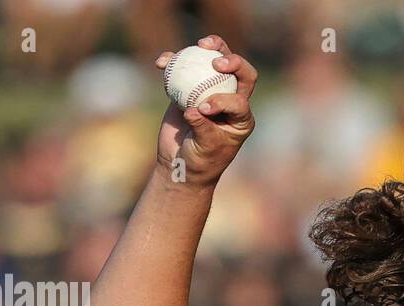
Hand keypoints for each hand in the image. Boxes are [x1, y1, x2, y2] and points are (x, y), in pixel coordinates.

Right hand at [153, 35, 256, 185]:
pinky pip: (184, 69)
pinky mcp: (189, 87)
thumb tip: (192, 109)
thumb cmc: (199, 161)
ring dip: (212, 48)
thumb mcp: (205, 149)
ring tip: (200, 45)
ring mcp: (211, 90)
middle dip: (234, 62)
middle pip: (239, 73)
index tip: (204, 108)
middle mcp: (231, 100)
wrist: (180, 162)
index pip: (240, 101)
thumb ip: (203, 128)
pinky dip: (173, 62)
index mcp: (242, 117)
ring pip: (215, 62)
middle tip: (217, 62)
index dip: (224, 100)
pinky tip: (162, 62)